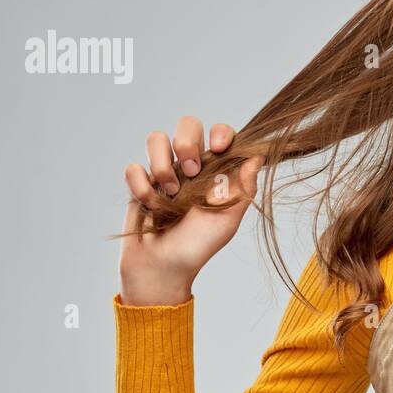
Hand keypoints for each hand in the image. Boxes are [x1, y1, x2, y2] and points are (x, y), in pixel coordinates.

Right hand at [118, 116, 264, 305]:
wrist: (164, 267)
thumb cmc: (198, 246)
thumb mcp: (228, 220)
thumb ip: (243, 189)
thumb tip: (259, 157)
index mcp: (216, 170)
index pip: (220, 133)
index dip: (220, 132)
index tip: (220, 147)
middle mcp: (190, 165)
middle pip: (187, 124)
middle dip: (187, 142)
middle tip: (192, 172)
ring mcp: (164, 172)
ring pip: (156, 138)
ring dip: (163, 165)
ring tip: (171, 194)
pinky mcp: (140, 183)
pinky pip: (134, 167)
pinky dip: (141, 185)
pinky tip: (150, 204)